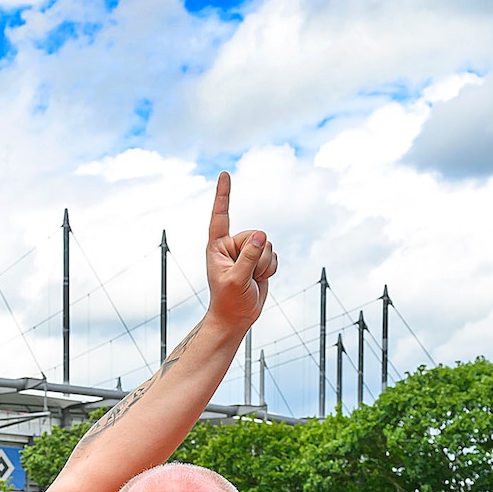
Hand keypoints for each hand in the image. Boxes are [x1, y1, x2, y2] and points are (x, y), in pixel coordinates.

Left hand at [203, 172, 275, 334]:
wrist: (236, 318)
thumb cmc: (228, 301)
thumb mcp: (236, 280)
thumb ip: (248, 257)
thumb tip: (262, 235)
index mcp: (217, 246)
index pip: (220, 216)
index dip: (224, 195)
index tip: (225, 174)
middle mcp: (232, 245)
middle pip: (256, 235)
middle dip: (257, 256)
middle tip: (246, 276)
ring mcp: (247, 251)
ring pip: (268, 245)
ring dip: (264, 265)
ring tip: (251, 279)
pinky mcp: (260, 259)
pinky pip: (274, 256)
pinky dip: (270, 270)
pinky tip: (259, 279)